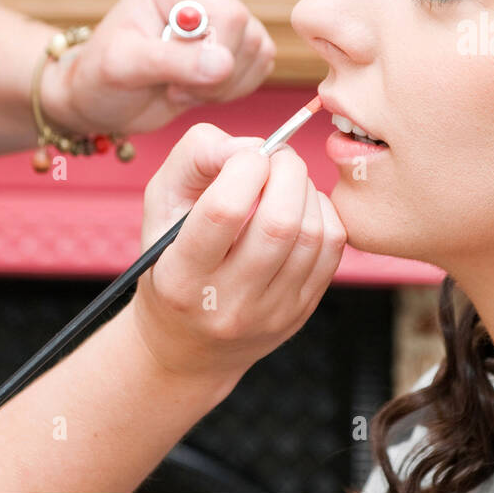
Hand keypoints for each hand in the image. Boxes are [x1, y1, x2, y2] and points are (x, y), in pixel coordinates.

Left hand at [43, 0, 277, 134]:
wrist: (104, 99)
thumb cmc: (101, 78)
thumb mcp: (123, 67)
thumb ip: (172, 61)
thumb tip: (223, 64)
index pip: (227, 15)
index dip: (211, 57)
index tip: (172, 80)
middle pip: (246, 34)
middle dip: (216, 76)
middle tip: (175, 88)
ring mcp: (223, 16)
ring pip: (259, 51)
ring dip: (223, 86)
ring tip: (181, 88)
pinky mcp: (237, 43)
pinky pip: (262, 66)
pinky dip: (235, 90)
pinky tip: (199, 90)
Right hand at [132, 122, 346, 382]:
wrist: (187, 345)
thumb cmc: (171, 258)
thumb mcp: (161, 204)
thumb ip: (196, 157)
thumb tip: (252, 146)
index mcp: (181, 277)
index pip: (224, 210)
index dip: (244, 166)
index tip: (246, 155)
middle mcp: (227, 302)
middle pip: (279, 222)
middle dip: (286, 171)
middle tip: (277, 157)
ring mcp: (270, 312)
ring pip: (312, 234)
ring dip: (307, 190)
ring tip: (287, 182)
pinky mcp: (301, 311)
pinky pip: (333, 249)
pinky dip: (324, 213)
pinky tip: (302, 208)